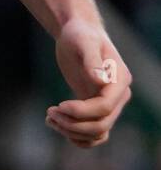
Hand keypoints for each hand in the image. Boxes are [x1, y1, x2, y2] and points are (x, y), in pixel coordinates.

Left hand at [48, 19, 131, 147]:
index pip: (105, 107)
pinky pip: (92, 132)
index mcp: (119, 81)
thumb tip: (100, 81)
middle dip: (73, 124)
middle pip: (101, 125)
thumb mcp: (84, 43)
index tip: (59, 105)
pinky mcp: (94, 106)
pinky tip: (55, 124)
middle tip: (49, 113)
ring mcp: (108, 103)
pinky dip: (75, 135)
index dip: (81, 111)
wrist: (77, 33)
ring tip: (49, 119)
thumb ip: (92, 61)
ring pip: (97, 133)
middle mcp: (118, 96)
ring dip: (72, 132)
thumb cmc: (80, 34)